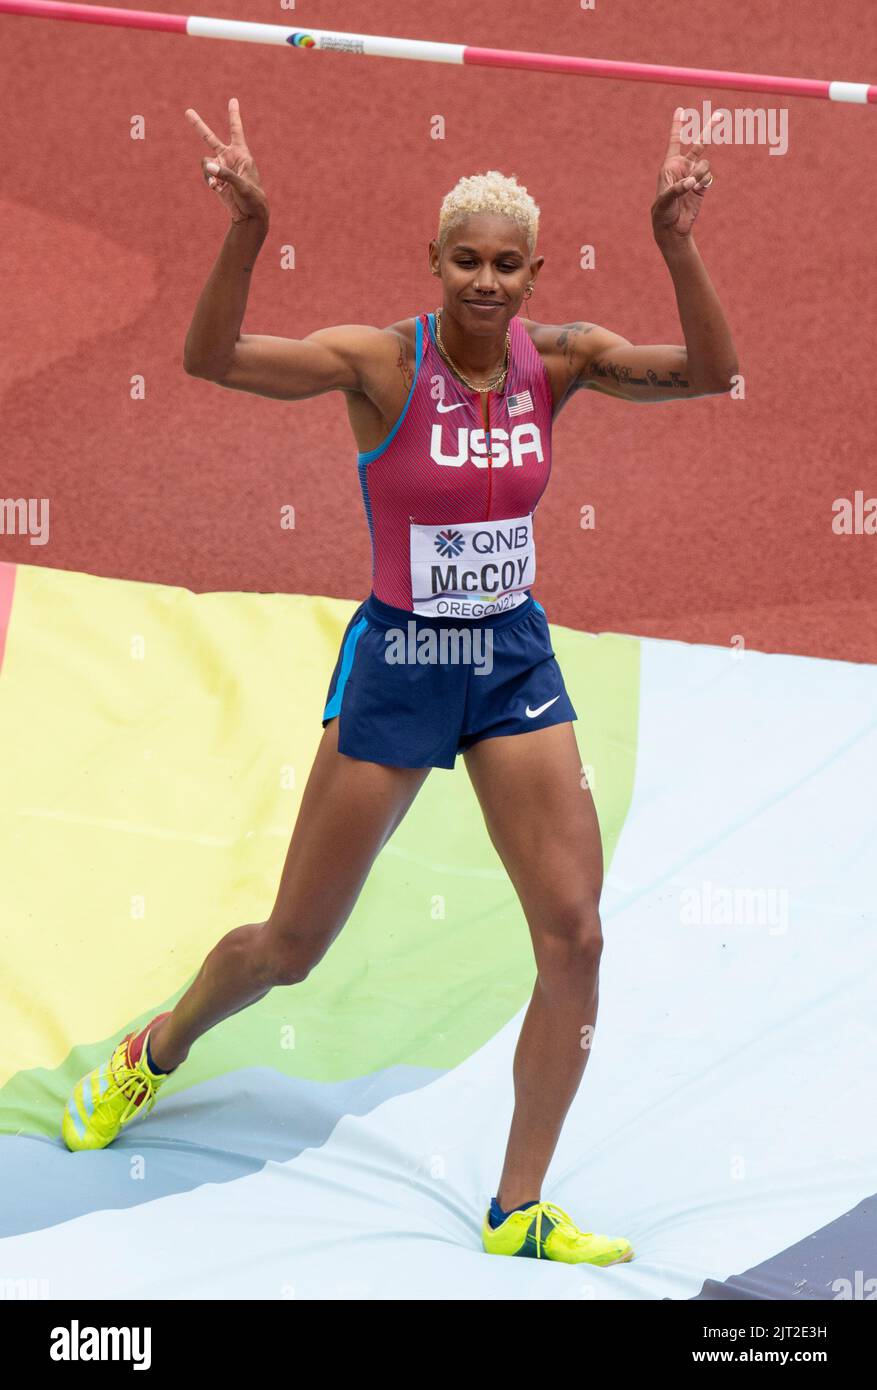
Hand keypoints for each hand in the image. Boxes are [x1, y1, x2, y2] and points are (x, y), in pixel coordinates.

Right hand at [185, 97, 268, 225]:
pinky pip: (206, 175)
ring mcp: (221, 168)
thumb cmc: (253, 198)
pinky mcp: (216, 179)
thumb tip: (208, 166)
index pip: (236, 130)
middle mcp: (229, 157)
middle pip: (210, 138)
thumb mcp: (242, 185)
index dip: (234, 115)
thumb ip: (225, 174)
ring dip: (209, 172)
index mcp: (241, 154)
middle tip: (187, 111)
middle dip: (198, 125)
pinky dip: (209, 181)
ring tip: (216, 184)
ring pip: (205, 163)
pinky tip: (217, 189)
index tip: (233, 100)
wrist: (249, 215)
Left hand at [651, 107, 717, 240]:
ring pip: (705, 165)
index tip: (680, 109)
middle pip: (698, 144)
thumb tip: (692, 182)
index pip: (675, 140)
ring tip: (691, 186)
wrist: (673, 228)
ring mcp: (694, 176)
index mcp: (670, 165)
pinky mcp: (702, 186)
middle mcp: (683, 167)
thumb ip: (677, 188)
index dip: (677, 125)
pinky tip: (695, 191)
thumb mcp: (664, 200)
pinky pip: (708, 177)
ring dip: (700, 173)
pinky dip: (703, 183)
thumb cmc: (662, 212)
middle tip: (719, 116)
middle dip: (709, 130)